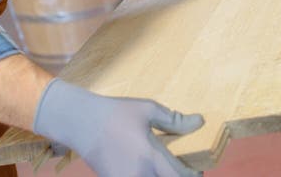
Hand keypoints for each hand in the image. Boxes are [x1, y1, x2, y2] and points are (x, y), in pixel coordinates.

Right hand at [33, 79, 202, 176]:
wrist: (81, 121)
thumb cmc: (116, 112)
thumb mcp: (148, 110)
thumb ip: (175, 120)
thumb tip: (200, 121)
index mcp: (150, 155)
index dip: (191, 176)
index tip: (196, 171)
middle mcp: (138, 174)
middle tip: (182, 171)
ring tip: (165, 169)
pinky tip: (148, 169)